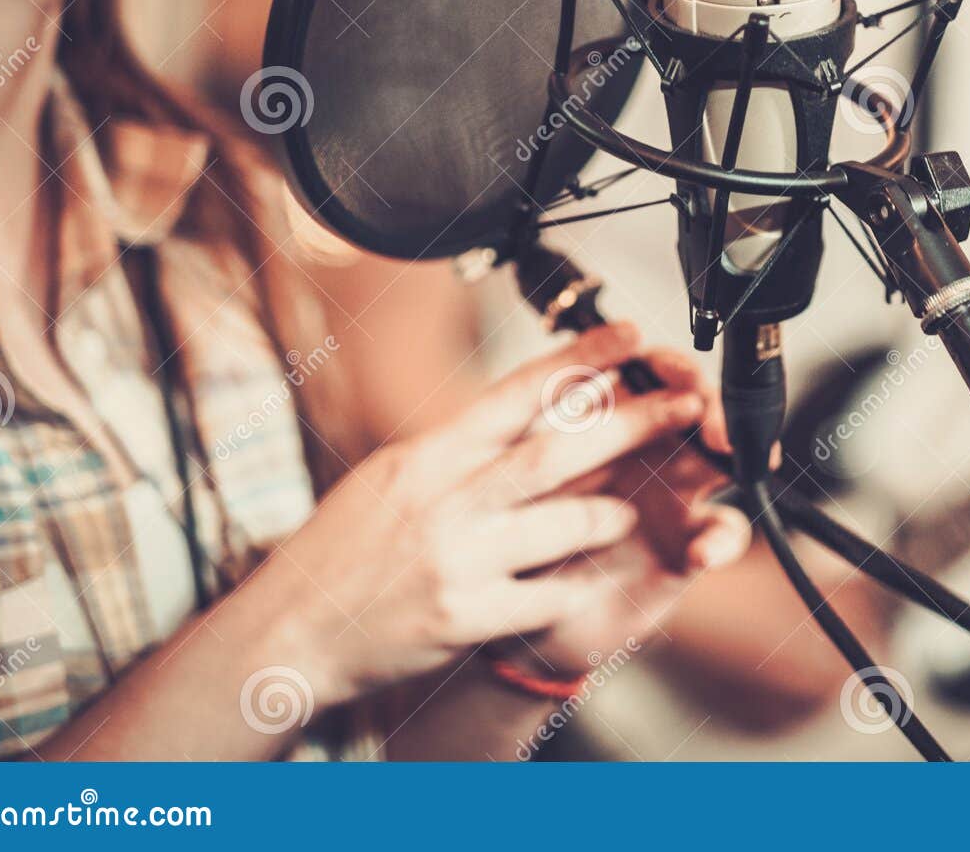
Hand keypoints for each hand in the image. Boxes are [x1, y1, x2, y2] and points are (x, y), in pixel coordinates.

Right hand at [255, 324, 710, 707]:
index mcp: (427, 457)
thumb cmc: (340, 554)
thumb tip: (519, 408)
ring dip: (608, 514)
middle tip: (681, 406)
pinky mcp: (465, 617)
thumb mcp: (390, 478)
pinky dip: (575, 586)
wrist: (288, 633)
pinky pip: (545, 597)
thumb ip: (456, 449)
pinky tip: (589, 581)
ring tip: (630, 510)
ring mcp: (456, 559)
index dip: (580, 360)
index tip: (630, 337)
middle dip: (629, 425)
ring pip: (562, 524)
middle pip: (555, 451)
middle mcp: (443, 500)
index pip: (515, 393)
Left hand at [495, 349, 752, 675]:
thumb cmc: (518, 538)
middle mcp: (646, 455)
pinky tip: (702, 551)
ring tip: (726, 456)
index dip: (656, 362)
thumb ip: (538, 445)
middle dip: (703, 396)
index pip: (646, 374)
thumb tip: (553, 397)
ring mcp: (671, 501)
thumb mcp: (518, 488)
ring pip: (720, 457)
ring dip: (730, 450)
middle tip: (700, 407)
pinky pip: (721, 534)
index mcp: (606, 425)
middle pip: (694, 405)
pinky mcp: (687, 551)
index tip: (654, 357)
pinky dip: (719, 540)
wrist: (522, 617)